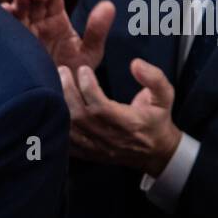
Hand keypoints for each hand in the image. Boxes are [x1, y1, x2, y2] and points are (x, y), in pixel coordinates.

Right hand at [3, 0, 112, 73]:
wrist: (60, 99)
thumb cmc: (75, 76)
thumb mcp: (89, 53)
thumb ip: (97, 30)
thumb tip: (108, 4)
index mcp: (57, 22)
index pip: (54, 1)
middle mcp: (40, 25)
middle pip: (35, 3)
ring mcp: (25, 34)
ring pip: (20, 12)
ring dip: (19, 1)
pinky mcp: (13, 46)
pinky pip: (7, 29)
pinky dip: (5, 17)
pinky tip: (6, 10)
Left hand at [61, 58, 182, 175]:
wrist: (154, 151)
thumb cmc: (157, 119)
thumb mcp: (165, 96)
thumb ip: (154, 78)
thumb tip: (136, 63)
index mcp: (129, 124)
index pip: (101, 107)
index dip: (89, 88)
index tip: (83, 69)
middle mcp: (110, 138)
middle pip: (80, 116)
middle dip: (68, 91)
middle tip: (62, 70)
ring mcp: (96, 148)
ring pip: (70, 129)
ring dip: (60, 105)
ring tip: (54, 83)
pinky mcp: (87, 153)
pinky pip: (66, 142)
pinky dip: (56, 124)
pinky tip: (52, 106)